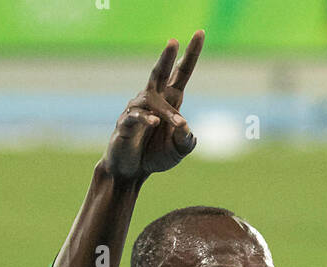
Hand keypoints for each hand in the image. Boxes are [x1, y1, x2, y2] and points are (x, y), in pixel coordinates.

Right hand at [102, 32, 203, 181]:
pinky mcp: (126, 124)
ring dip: (167, 112)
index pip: (181, 73)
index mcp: (170, 102)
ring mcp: (137, 110)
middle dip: (166, 58)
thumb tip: (186, 127)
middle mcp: (152, 100)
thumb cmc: (155, 156)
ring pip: (152, 101)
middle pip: (160, 73)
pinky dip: (146, 119)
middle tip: (173, 42)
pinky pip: (136, 117)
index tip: (200, 33)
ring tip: (179, 123)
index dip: (190, 54)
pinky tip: (155, 122)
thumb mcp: (178, 151)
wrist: (131, 172)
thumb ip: (186, 141)